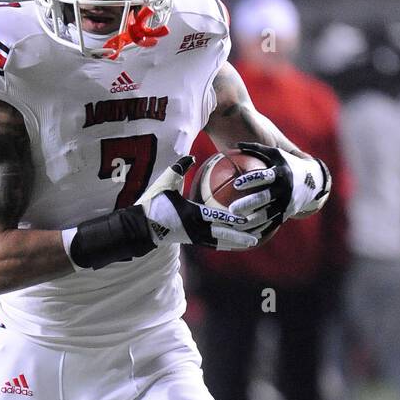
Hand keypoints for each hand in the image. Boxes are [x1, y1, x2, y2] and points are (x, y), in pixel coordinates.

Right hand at [136, 155, 262, 251]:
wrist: (141, 227)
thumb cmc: (153, 202)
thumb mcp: (166, 181)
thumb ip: (180, 167)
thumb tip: (193, 157)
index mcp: (192, 214)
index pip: (218, 217)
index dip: (234, 218)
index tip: (249, 217)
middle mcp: (196, 229)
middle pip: (225, 234)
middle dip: (242, 235)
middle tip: (259, 233)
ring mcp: (195, 237)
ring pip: (222, 241)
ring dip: (238, 242)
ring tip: (254, 240)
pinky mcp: (193, 241)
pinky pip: (214, 243)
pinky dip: (227, 243)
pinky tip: (238, 242)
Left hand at [234, 142, 330, 224]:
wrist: (314, 181)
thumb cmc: (287, 164)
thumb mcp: (276, 154)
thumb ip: (256, 149)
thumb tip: (235, 145)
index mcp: (281, 173)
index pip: (264, 177)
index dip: (250, 180)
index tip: (236, 184)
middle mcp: (285, 189)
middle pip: (264, 199)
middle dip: (248, 205)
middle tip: (232, 210)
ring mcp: (286, 204)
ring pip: (266, 216)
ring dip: (250, 223)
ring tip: (235, 225)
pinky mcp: (286, 214)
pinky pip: (270, 225)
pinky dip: (258, 230)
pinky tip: (244, 235)